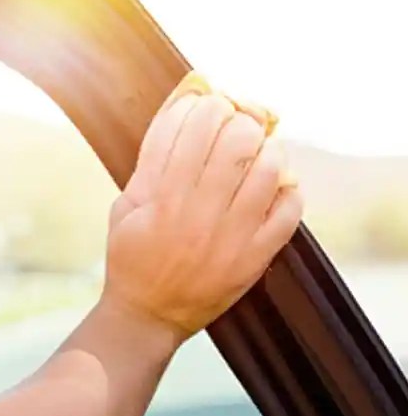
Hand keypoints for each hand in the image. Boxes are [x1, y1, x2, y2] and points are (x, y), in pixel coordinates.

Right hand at [103, 73, 303, 339]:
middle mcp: (196, 214)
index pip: (191, 128)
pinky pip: (288, 211)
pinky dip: (289, 188)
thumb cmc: (133, 253)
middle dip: (239, 117)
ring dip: (268, 147)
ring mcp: (229, 237)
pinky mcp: (254, 258)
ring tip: (260, 147)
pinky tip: (276, 183)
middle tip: (238, 118)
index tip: (208, 100)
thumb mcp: (126, 204)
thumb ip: (151, 159)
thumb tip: (180, 108)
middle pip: (234, 142)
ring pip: (267, 170)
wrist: (148, 314)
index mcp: (160, 197)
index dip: (205, 103)